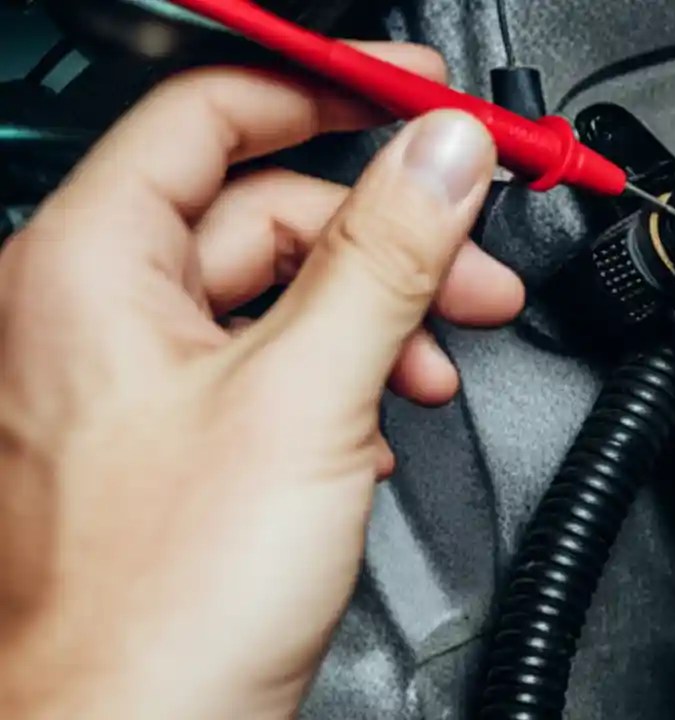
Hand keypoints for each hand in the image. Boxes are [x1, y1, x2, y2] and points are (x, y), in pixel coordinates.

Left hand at [0, 43, 522, 718]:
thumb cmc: (162, 605)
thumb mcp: (307, 396)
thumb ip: (384, 256)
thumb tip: (441, 156)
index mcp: (88, 267)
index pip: (213, 112)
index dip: (328, 94)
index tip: (415, 96)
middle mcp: (96, 314)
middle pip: (264, 211)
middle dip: (386, 234)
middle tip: (473, 257)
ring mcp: (136, 382)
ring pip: (278, 295)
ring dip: (377, 316)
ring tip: (440, 360)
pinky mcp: (178, 442)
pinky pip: (271, 367)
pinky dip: (342, 378)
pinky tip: (379, 425)